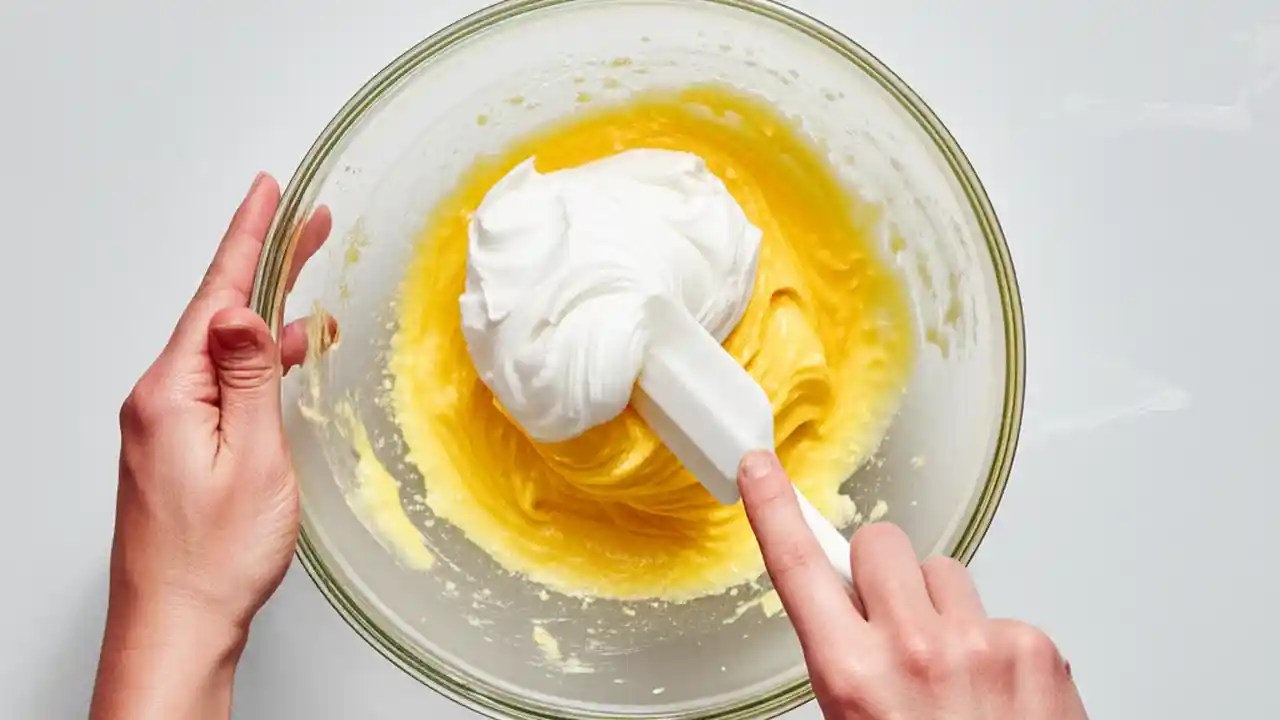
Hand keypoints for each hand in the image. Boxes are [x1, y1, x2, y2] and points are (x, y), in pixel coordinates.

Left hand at [92, 173, 332, 719]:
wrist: (177, 625)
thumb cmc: (212, 558)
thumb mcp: (250, 459)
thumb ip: (249, 379)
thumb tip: (243, 311)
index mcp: (171, 393)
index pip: (216, 295)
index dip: (248, 238)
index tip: (267, 193)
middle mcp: (159, 400)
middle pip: (218, 311)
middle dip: (264, 261)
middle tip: (304, 221)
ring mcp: (165, 423)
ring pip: (222, 347)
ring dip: (266, 311)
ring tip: (305, 275)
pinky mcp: (177, 445)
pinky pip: (220, 382)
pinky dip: (257, 360)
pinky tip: (288, 354)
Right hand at [737, 452, 1086, 719]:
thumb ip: (844, 669)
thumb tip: (845, 633)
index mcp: (853, 678)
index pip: (798, 568)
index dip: (775, 510)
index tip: (762, 470)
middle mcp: (914, 650)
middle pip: (879, 546)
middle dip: (878, 573)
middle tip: (888, 622)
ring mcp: (981, 644)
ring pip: (944, 574)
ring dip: (941, 608)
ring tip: (950, 673)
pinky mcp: (1037, 648)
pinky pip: (1000, 615)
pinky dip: (995, 647)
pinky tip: (996, 696)